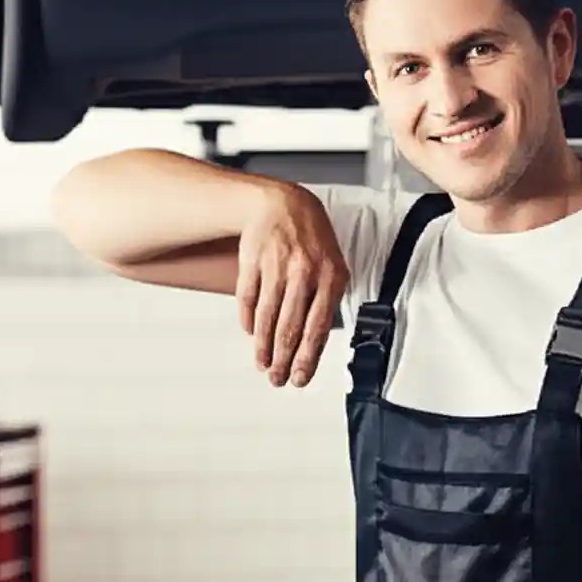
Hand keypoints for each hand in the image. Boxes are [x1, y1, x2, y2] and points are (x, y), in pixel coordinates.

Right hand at [236, 184, 348, 387]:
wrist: (282, 203)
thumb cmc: (311, 239)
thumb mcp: (333, 265)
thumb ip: (326, 301)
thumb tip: (314, 342)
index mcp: (331, 276)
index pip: (317, 327)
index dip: (306, 357)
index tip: (299, 378)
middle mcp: (304, 272)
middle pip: (290, 327)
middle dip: (283, 359)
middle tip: (277, 379)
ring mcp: (277, 265)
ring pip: (268, 317)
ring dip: (264, 346)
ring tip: (263, 364)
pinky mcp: (253, 260)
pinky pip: (249, 297)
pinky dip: (249, 320)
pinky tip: (251, 334)